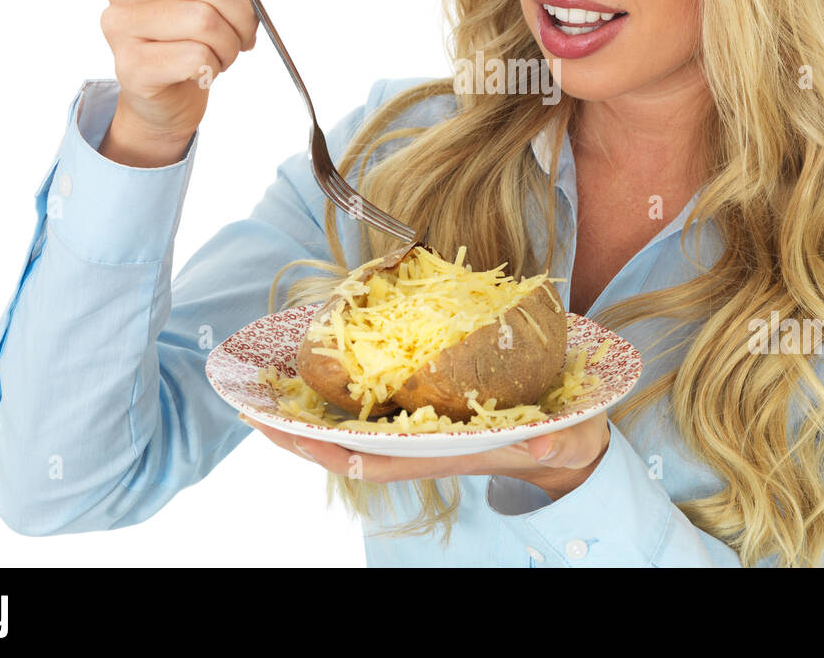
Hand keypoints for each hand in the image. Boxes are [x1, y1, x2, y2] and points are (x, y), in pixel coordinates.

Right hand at [98, 0, 268, 166]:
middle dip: (245, 11)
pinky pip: (196, 58)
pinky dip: (215, 65)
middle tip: (247, 28)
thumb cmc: (192, 30)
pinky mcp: (130, 66)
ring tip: (224, 48)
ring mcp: (121, 23)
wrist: (167, 89)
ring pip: (206, 22)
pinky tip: (206, 67)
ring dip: (231, 42)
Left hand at [240, 411, 611, 501]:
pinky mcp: (429, 408)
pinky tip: (323, 364)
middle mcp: (428, 443)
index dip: (334, 450)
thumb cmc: (567, 437)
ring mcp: (424, 429)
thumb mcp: (569, 436)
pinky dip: (343, 390)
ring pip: (355, 428)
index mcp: (451, 452)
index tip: (293, 434)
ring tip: (269, 388)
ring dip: (312, 412)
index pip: (380, 459)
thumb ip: (561, 441)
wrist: (568, 442)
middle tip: (254, 407)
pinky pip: (375, 405)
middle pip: (351, 447)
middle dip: (302, 432)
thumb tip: (547, 444)